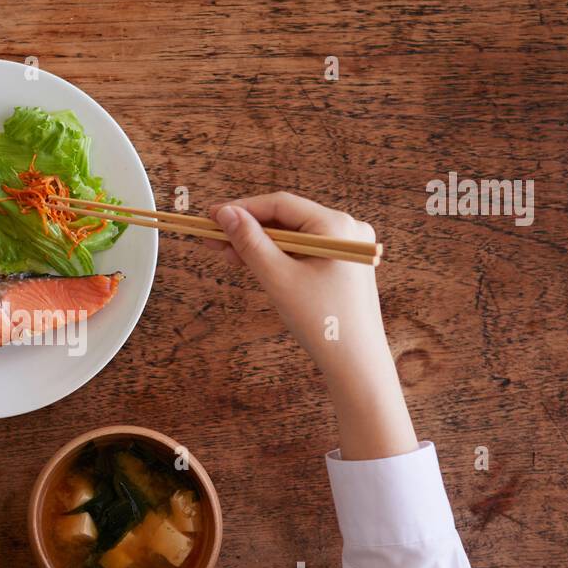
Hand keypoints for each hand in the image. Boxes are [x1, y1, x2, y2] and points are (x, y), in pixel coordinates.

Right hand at [207, 192, 416, 459]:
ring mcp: (347, 246)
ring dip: (260, 244)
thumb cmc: (321, 321)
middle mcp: (347, 228)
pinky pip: (304, 251)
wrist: (356, 363)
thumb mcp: (278, 278)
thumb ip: (250, 242)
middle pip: (287, 218)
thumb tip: (224, 213)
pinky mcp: (343, 265)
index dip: (242, 209)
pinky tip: (253, 263)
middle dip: (248, 228)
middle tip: (213, 238)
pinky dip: (278, 256)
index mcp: (337, 226)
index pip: (281, 204)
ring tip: (227, 254)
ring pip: (293, 236)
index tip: (211, 216)